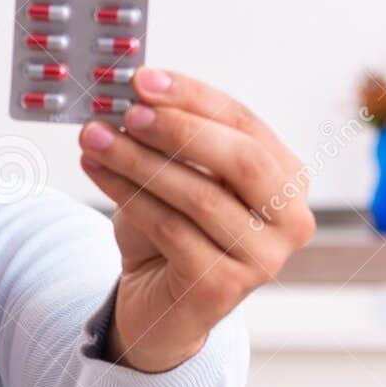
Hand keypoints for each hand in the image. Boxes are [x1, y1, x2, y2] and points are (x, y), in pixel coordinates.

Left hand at [77, 66, 315, 371]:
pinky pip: (171, 230)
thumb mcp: (175, 178)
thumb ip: (169, 140)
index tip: (144, 79)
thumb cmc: (170, 235)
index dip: (194, 98)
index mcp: (288, 179)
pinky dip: (128, 195)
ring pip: (199, 195)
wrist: (157, 307)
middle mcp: (291, 220)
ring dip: (139, 161)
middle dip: (179, 129)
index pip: (245, 123)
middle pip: (240, 159)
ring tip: (94, 138)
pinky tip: (96, 171)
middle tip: (127, 110)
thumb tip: (132, 93)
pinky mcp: (224, 288)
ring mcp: (263, 259)